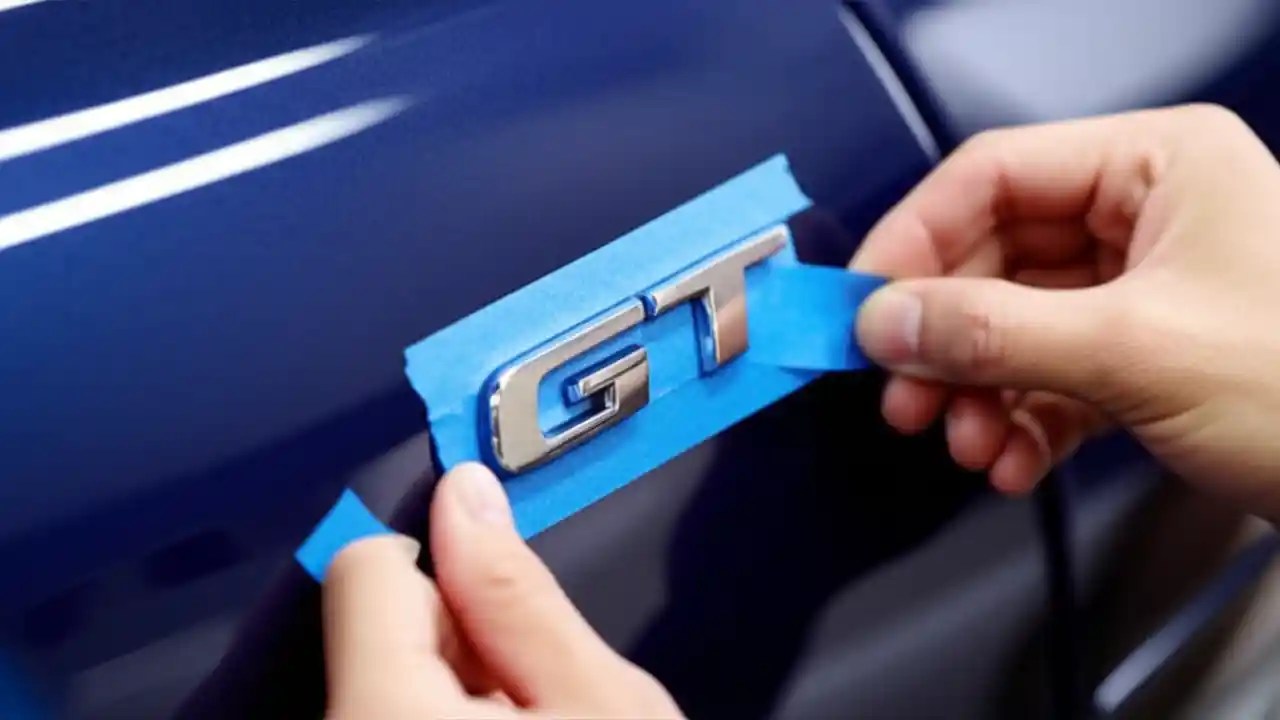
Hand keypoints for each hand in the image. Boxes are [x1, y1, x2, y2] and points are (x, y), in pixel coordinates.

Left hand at [322, 463, 682, 718]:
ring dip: (450, 683)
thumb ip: (519, 594)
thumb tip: (465, 489)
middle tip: (534, 691)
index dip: (447, 567)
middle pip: (373, 626)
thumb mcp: (601, 701)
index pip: (366, 565)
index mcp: (381, 710)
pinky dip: (432, 713)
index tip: (503, 609)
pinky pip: (385, 713)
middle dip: (456, 634)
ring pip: (382, 678)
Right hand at [852, 104, 1279, 515]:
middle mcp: (1147, 215)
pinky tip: (1008, 458)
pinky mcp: (1142, 352)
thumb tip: (886, 320)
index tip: (863, 303)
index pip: (993, 176)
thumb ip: (994, 332)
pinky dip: (1017, 418)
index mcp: (1158, 165)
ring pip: (1013, 321)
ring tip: (960, 437)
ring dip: (974, 388)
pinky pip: (1047, 371)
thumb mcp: (1136, 351)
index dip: (914, 240)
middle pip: (993, 256)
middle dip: (943, 336)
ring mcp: (1143, 286)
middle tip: (899, 389)